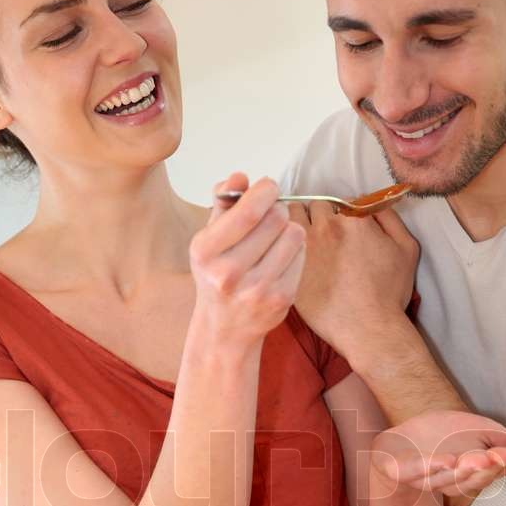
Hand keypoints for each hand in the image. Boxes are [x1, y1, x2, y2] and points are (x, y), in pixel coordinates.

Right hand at [191, 174, 305, 345]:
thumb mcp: (209, 239)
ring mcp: (257, 289)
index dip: (264, 191)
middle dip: (276, 208)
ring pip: (293, 233)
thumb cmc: (217, 274)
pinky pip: (301, 254)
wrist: (226, 328)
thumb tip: (240, 177)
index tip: (268, 187)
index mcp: (205, 252)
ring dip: (287, 228)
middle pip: (275, 218)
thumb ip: (223, 204)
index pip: (247, 212)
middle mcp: (229, 273)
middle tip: (271, 214)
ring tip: (274, 238)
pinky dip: (294, 248)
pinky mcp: (280, 298)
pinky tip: (280, 257)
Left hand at [291, 201, 417, 360]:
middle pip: (314, 205)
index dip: (342, 212)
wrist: (368, 329)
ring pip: (290, 219)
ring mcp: (304, 248)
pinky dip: (282, 245)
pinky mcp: (290, 268)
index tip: (342, 226)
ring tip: (302, 239)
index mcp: (354, 219)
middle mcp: (326, 228)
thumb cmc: (390, 292)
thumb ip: (389, 217)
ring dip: (295, 223)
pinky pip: (278, 245)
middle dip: (318, 215)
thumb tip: (372, 203)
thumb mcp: (406, 248)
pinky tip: (287, 256)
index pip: (340, 200)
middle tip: (323, 233)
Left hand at [370, 410, 505, 499]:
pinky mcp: (402, 472)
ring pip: (448, 478)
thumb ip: (502, 438)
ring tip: (481, 458)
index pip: (493, 470)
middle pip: (473, 478)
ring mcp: (426, 479)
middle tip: (503, 455)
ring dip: (465, 469)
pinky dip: (430, 468)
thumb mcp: (476, 430)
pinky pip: (416, 473)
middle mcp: (451, 480)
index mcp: (471, 473)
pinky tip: (446, 460)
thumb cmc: (440, 438)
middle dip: (489, 466)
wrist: (398, 441)